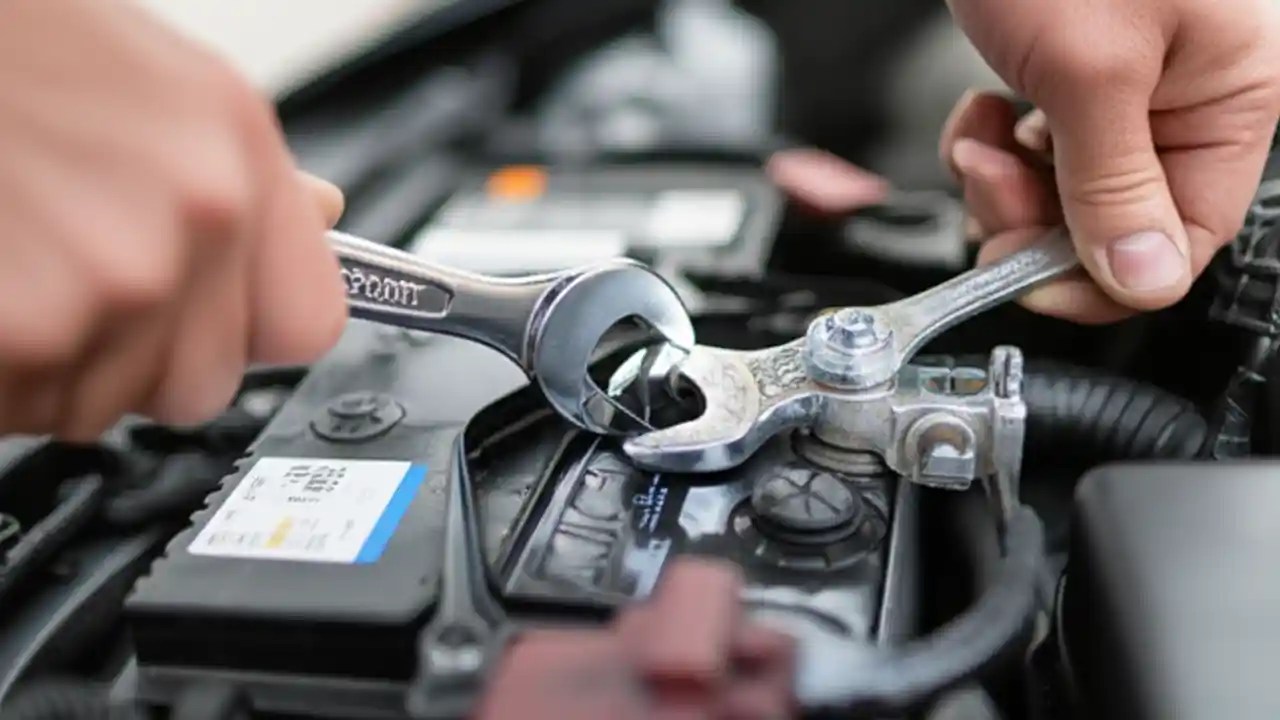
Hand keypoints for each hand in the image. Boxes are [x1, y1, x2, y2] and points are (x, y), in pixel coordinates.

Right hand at [0, 0, 347, 440]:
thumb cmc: (13, 45)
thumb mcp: (156, 84)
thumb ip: (245, 168)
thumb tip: (322, 213)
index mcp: (236, 151)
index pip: (306, 325)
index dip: (250, 335)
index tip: (219, 324)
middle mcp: (196, 220)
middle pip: (201, 386)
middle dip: (138, 360)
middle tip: (74, 284)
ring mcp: (114, 283)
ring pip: (101, 408)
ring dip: (54, 366)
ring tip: (15, 270)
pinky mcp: (25, 334)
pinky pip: (20, 410)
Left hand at [943, 0, 1279, 322]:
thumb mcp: (1089, 68)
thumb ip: (1115, 181)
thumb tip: (1145, 279)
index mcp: (1230, 97)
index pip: (1183, 240)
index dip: (1097, 276)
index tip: (1026, 278)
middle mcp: (1188, 96)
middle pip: (1112, 221)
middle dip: (1033, 219)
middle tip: (991, 182)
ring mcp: (1129, 84)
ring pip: (1061, 190)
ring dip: (1004, 182)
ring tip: (981, 135)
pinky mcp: (1069, 68)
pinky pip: (1032, 147)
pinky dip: (993, 144)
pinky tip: (983, 108)